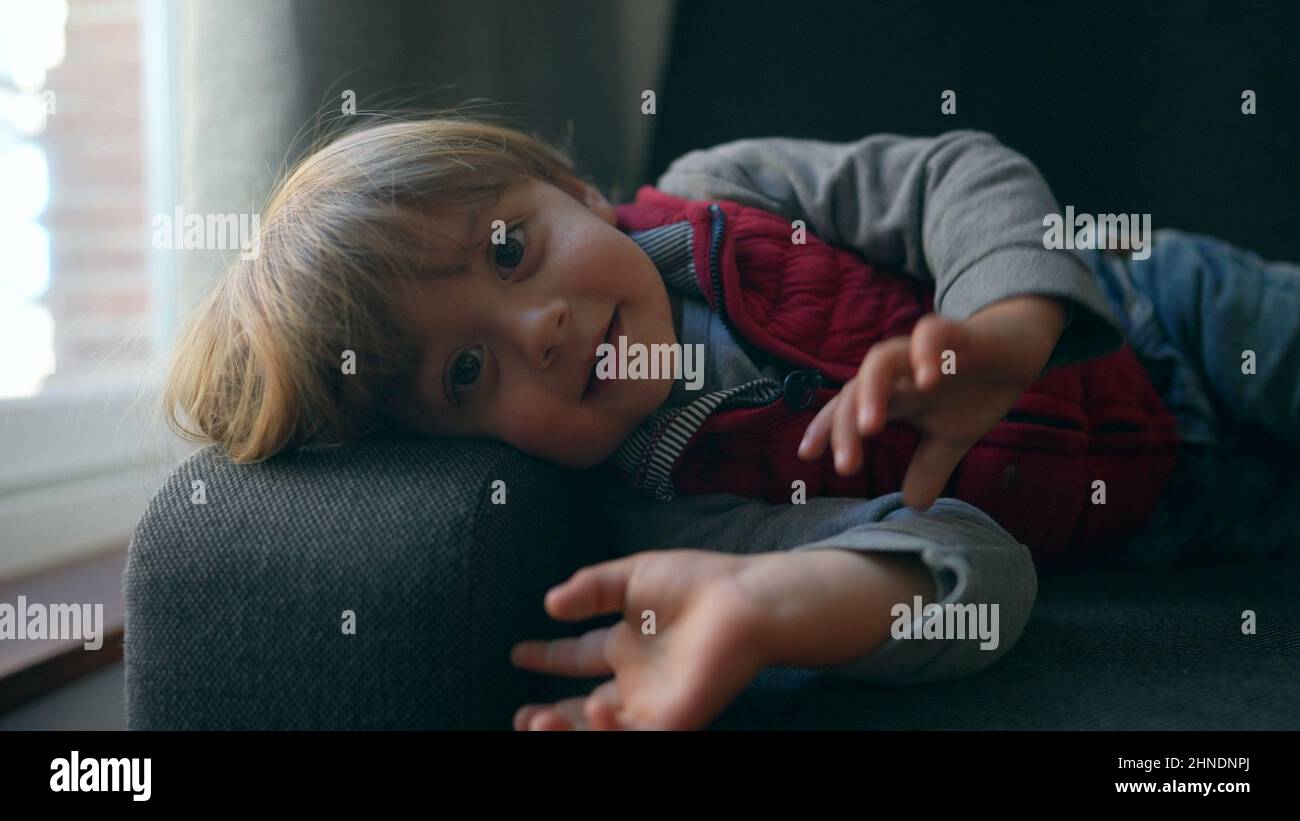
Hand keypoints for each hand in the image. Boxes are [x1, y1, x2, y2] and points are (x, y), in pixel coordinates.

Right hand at [510, 550, 772, 730]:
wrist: (743, 602)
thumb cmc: (696, 584)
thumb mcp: (632, 577)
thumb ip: (591, 589)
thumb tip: (550, 603)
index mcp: (627, 645)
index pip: (577, 658)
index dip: (547, 657)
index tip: (517, 653)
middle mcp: (636, 681)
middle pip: (583, 709)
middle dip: (549, 716)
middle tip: (523, 715)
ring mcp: (652, 704)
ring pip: (600, 732)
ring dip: (566, 731)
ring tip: (538, 719)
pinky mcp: (671, 721)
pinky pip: (632, 737)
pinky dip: (608, 731)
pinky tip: (596, 706)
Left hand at [797, 296, 1066, 510]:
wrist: (1017, 351)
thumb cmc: (974, 391)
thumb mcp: (950, 439)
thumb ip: (928, 468)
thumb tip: (914, 505)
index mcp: (891, 393)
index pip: (846, 408)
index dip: (825, 428)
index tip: (807, 455)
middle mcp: (898, 370)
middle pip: (854, 390)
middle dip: (843, 427)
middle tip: (846, 466)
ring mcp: (921, 350)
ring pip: (880, 359)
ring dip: (871, 392)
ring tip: (869, 428)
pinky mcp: (954, 333)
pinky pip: (931, 333)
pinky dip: (924, 353)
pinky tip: (927, 380)